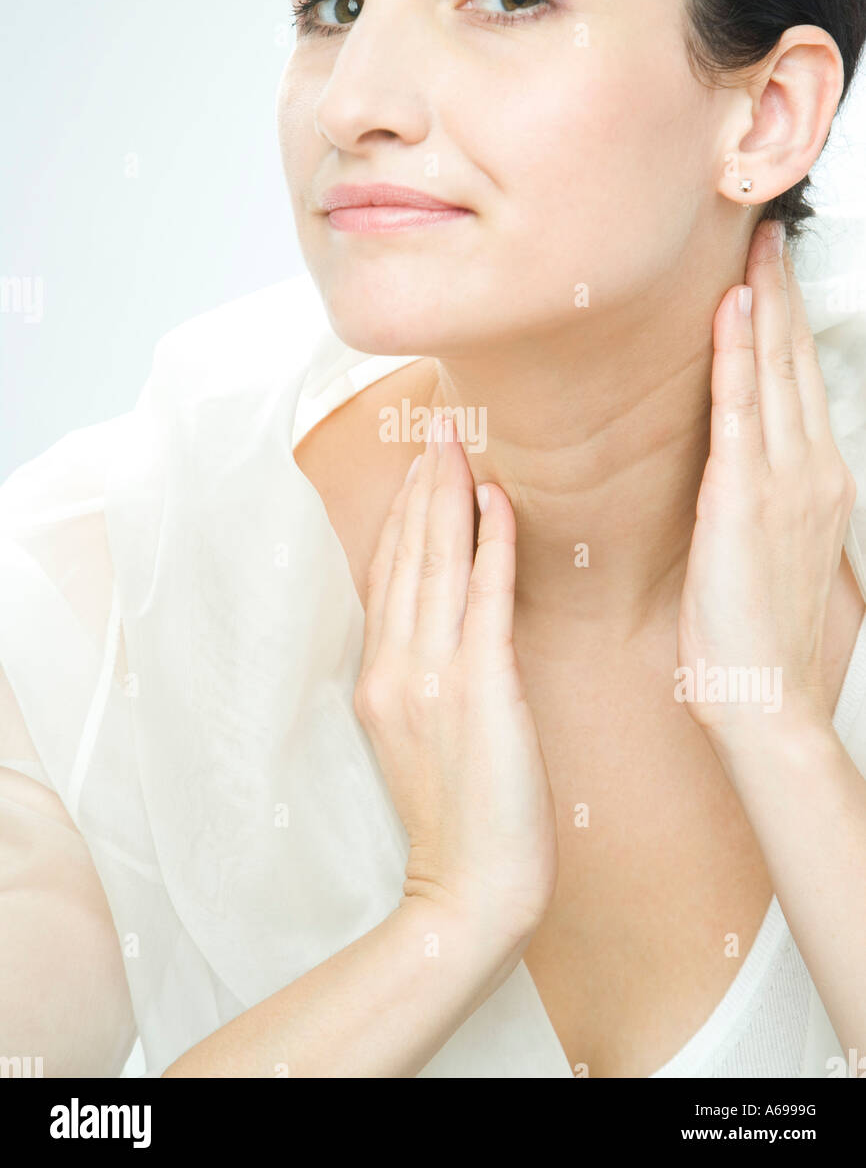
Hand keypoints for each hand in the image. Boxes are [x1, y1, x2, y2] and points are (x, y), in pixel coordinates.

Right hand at [355, 414, 557, 944]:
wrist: (469, 887)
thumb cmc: (459, 819)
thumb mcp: (419, 739)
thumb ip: (421, 676)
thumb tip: (441, 623)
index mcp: (377, 679)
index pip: (386, 579)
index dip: (401, 518)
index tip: (415, 470)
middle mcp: (394, 668)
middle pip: (405, 558)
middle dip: (421, 486)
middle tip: (435, 426)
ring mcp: (431, 676)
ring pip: (437, 565)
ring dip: (448, 497)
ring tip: (457, 442)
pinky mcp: (479, 687)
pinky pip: (485, 597)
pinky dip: (490, 543)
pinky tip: (497, 501)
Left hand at [677, 219, 856, 758]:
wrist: (768, 703)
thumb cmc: (765, 646)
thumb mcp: (787, 566)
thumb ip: (780, 517)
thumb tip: (766, 496)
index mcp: (819, 488)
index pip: (803, 386)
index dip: (788, 328)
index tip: (773, 282)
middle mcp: (811, 474)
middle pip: (797, 364)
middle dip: (782, 295)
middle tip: (767, 236)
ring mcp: (785, 483)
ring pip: (777, 371)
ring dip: (765, 303)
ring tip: (755, 248)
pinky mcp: (745, 500)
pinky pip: (741, 410)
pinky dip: (739, 355)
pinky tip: (734, 310)